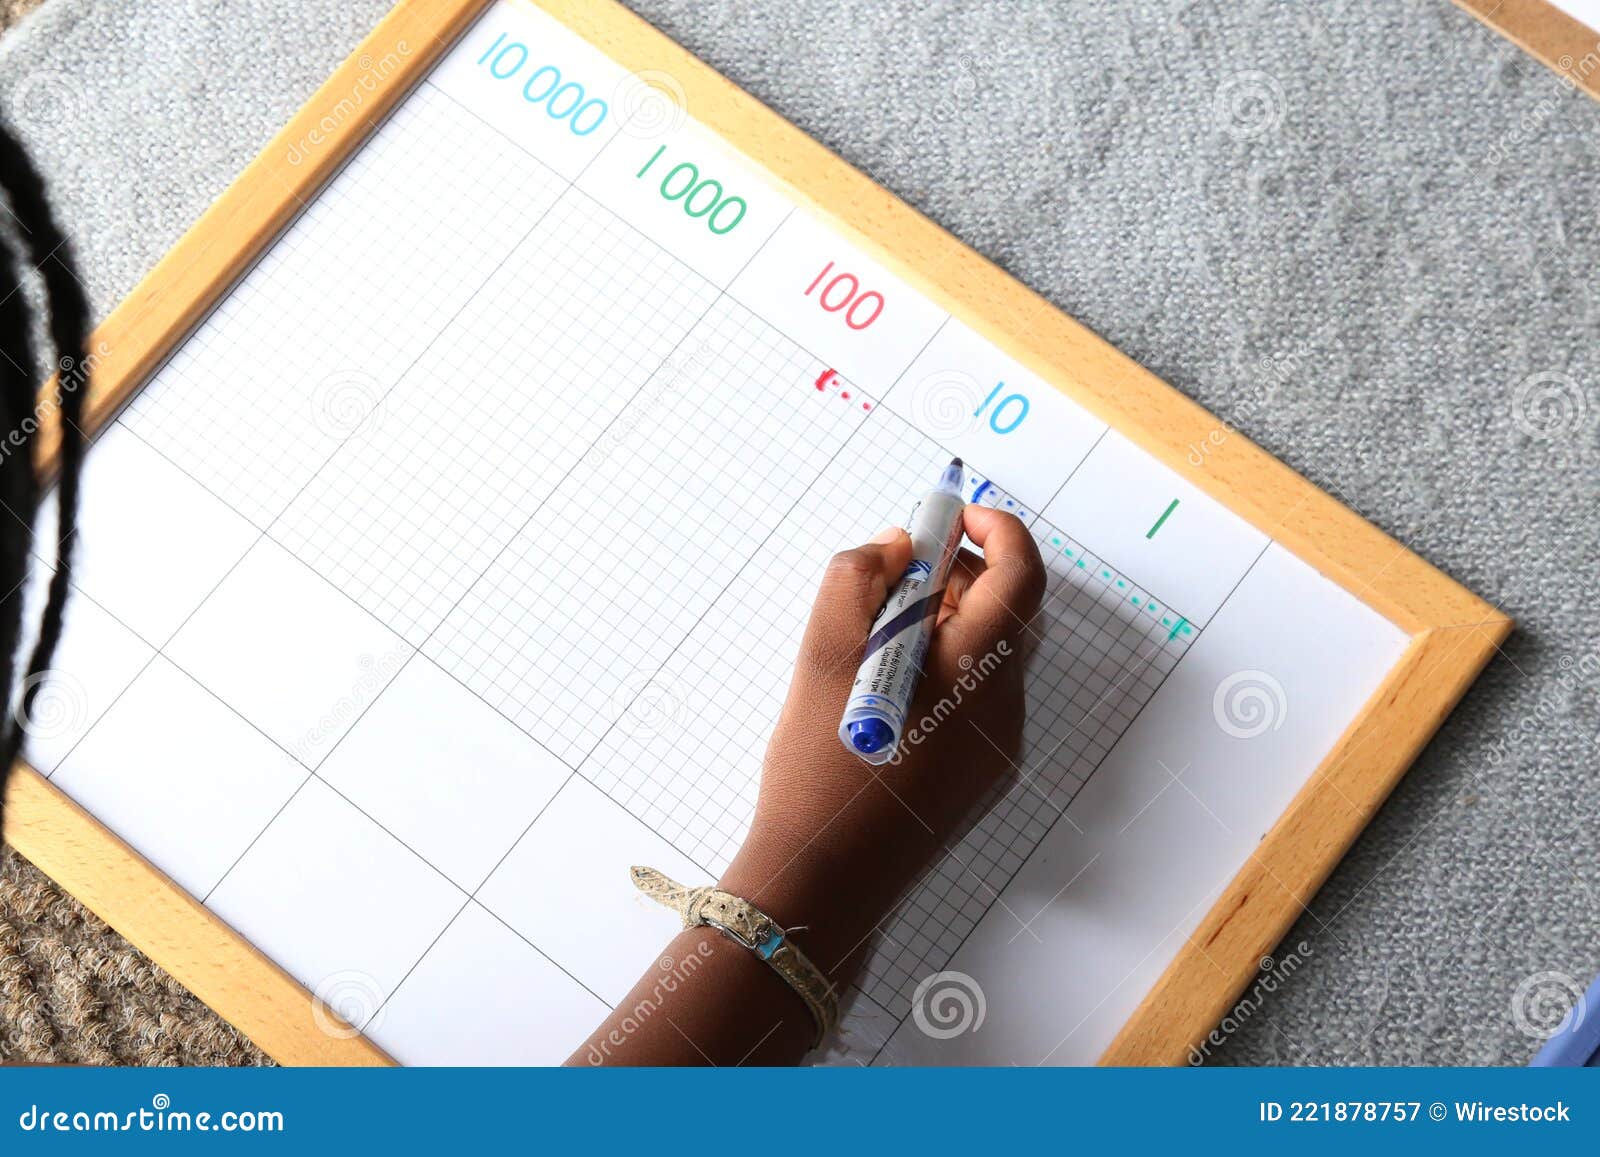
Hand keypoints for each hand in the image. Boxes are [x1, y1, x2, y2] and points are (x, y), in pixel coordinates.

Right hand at [718, 505, 1045, 983]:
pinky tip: (885, 691)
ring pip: (990, 657)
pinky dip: (944, 671)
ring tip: (877, 638)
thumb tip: (896, 547)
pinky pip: (978, 699)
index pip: (1020, 573)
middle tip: (896, 574)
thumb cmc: (819, 771)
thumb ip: (858, 578)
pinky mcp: (982, 778)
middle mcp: (1005, 710)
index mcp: (977, 672)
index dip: (995, 529)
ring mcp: (999, 750)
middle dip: (958, 577)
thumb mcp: (822, 656)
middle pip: (1007, 614)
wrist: (823, 882)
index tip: (953, 515)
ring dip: (947, 625)